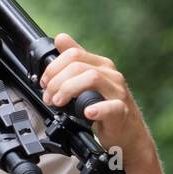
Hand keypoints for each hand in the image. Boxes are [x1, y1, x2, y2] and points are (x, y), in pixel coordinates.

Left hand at [39, 33, 153, 167]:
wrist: (128, 134)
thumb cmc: (106, 109)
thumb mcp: (89, 82)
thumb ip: (75, 61)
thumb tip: (61, 38)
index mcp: (101, 65)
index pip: (74, 54)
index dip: (53, 68)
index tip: (44, 82)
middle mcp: (111, 75)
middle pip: (78, 66)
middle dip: (56, 81)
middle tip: (48, 97)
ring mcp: (118, 92)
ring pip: (92, 78)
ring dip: (68, 90)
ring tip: (58, 103)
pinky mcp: (122, 112)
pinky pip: (112, 107)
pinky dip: (97, 108)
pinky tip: (87, 112)